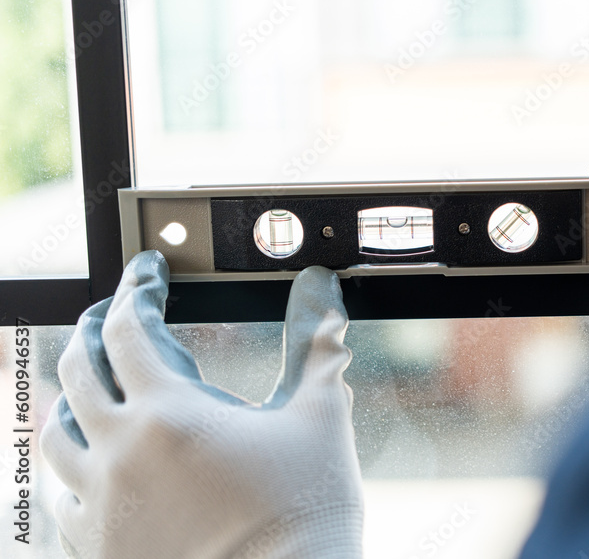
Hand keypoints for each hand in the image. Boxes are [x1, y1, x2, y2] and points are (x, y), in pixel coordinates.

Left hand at [41, 251, 362, 558]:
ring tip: (92, 383)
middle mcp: (120, 453)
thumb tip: (320, 285)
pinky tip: (91, 461)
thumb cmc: (308, 509)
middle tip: (113, 313)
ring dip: (72, 395)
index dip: (136, 288)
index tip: (149, 270)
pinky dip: (70, 463)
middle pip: (78, 371)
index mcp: (170, 413)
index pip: (128, 327)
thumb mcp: (319, 414)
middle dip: (93, 329)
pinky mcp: (98, 548)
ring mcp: (102, 504)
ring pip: (56, 433)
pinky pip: (60, 494)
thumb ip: (316, 342)